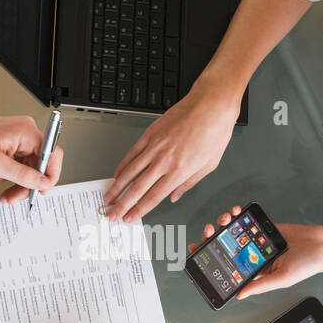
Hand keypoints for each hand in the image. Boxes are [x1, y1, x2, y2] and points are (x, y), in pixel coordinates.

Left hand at [0, 115, 63, 203]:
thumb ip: (22, 175)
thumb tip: (42, 182)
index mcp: (26, 131)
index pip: (53, 154)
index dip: (50, 176)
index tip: (42, 190)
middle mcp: (26, 131)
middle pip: (41, 163)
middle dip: (30, 184)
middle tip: (18, 197)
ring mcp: (20, 137)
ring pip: (31, 166)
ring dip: (21, 183)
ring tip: (8, 194)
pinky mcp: (14, 142)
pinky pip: (22, 163)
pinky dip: (15, 176)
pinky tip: (4, 181)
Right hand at [103, 80, 238, 221]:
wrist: (210, 105)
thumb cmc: (214, 132)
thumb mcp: (209, 165)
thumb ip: (189, 183)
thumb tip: (175, 196)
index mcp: (179, 171)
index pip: (153, 197)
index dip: (139, 210)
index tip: (129, 217)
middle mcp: (164, 161)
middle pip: (137, 188)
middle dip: (122, 204)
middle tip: (112, 214)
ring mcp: (154, 147)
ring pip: (130, 171)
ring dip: (117, 186)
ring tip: (109, 197)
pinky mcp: (150, 134)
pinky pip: (132, 153)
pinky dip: (122, 165)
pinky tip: (117, 174)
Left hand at [189, 206, 322, 298]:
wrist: (321, 245)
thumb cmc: (305, 265)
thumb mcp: (282, 279)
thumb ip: (260, 286)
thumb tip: (240, 295)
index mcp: (252, 271)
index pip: (226, 266)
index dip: (210, 259)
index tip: (197, 252)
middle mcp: (250, 256)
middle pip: (224, 246)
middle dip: (212, 238)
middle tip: (209, 232)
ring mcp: (254, 241)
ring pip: (231, 232)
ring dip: (224, 224)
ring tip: (225, 219)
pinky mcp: (261, 228)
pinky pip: (244, 220)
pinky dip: (237, 215)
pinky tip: (235, 212)